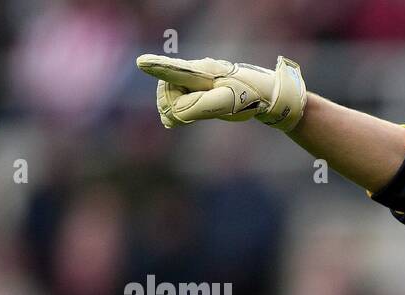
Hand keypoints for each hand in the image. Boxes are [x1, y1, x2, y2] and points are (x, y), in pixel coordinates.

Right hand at [135, 54, 306, 131]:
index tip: (142, 63)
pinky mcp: (194, 87)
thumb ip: (197, 108)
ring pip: (170, 97)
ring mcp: (192, 78)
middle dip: (172, 105)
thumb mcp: (226, 103)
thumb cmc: (247, 96)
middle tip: (193, 114)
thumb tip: (170, 118)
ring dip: (176, 108)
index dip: (159, 67)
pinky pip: (174, 100)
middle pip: (167, 90)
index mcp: (202, 72)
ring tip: (196, 113)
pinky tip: (173, 121)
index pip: (176, 70)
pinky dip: (174, 111)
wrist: (263, 93)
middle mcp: (193, 71)